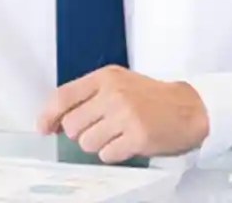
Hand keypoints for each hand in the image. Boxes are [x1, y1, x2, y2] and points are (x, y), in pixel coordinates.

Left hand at [37, 66, 209, 162]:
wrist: (188, 108)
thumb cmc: (150, 97)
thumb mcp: (118, 83)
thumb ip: (88, 96)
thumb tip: (54, 120)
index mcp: (106, 77)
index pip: (63, 96)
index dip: (48, 115)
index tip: (43, 127)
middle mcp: (114, 94)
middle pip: (72, 125)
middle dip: (80, 133)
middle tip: (100, 129)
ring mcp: (126, 115)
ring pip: (87, 142)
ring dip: (98, 144)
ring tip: (116, 135)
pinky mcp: (137, 137)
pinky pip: (106, 155)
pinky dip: (113, 153)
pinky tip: (126, 143)